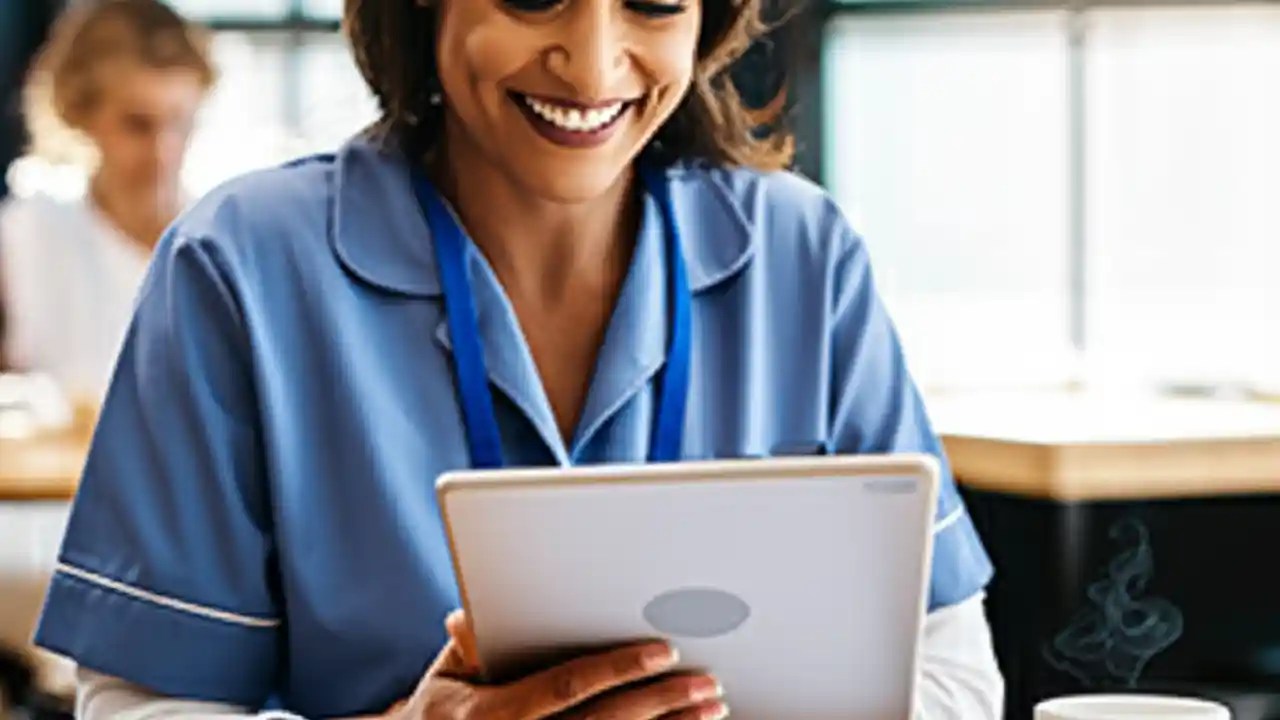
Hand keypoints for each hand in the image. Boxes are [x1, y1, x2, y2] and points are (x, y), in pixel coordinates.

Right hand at [389, 611, 726, 719]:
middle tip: (708, 681)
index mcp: (490, 715)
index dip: (617, 668)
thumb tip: (470, 615)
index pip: (566, 686)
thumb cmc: (446, 712)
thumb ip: (469, 642)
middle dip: (661, 701)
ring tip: (713, 707)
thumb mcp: (446, 675)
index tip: (664, 649)